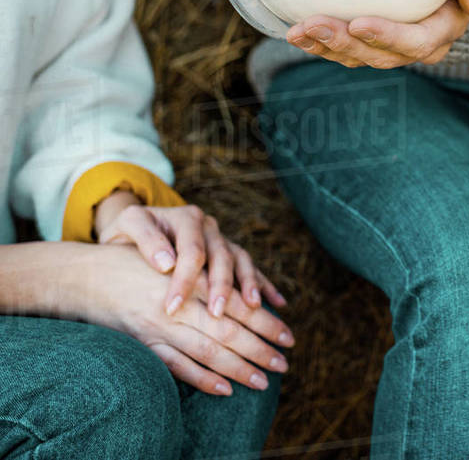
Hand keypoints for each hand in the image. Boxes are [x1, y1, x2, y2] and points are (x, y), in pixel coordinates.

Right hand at [61, 244, 293, 394]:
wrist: (86, 272)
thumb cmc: (138, 262)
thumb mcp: (178, 259)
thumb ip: (211, 276)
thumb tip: (253, 297)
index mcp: (195, 278)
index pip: (239, 303)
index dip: (266, 322)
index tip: (288, 336)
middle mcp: (181, 301)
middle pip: (229, 329)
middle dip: (260, 348)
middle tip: (284, 364)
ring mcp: (160, 324)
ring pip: (208, 349)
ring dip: (238, 368)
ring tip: (262, 381)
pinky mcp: (142, 341)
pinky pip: (175, 365)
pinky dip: (202, 379)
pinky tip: (224, 389)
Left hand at [95, 193, 286, 317]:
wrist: (136, 227)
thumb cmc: (127, 232)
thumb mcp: (128, 225)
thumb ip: (146, 239)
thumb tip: (166, 263)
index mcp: (187, 218)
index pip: (191, 251)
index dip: (184, 280)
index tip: (171, 308)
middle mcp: (210, 227)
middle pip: (222, 256)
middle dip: (220, 287)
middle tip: (214, 314)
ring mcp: (223, 239)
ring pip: (241, 261)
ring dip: (248, 285)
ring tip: (251, 308)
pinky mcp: (231, 252)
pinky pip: (252, 269)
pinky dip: (265, 286)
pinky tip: (278, 303)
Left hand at [285, 0, 468, 68]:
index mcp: (443, 32)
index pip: (416, 42)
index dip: (388, 36)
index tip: (359, 23)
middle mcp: (415, 47)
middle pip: (380, 55)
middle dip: (345, 42)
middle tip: (314, 24)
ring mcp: (389, 48)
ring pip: (357, 57)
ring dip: (326, 46)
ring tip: (298, 31)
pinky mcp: (369, 44)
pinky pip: (343, 50)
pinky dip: (319, 44)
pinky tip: (295, 34)